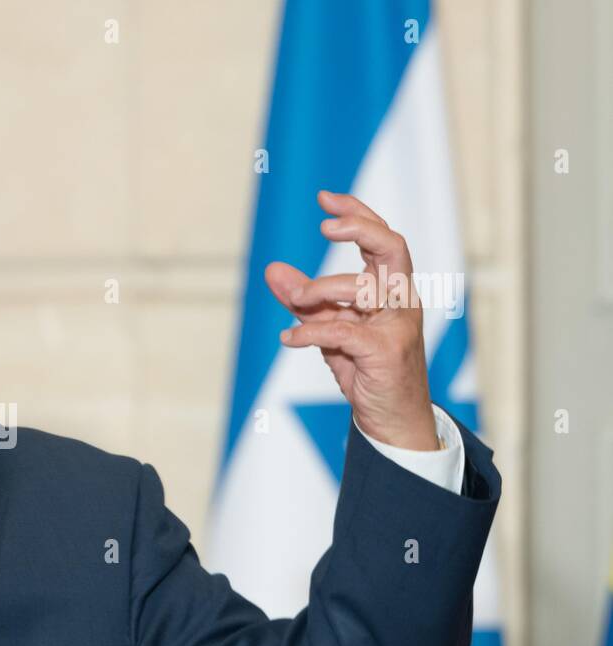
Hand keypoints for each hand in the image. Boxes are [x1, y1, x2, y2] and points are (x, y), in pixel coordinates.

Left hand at [266, 190, 438, 450]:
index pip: (383, 237)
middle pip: (391, 247)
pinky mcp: (385, 352)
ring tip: (294, 303)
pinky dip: (308, 332)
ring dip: (318, 290)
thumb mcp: (330, 327)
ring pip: (361, 287)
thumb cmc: (366, 369)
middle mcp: (401, 300)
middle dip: (359, 229)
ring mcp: (398, 325)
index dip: (357, 214)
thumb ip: (305, 299)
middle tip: (324, 228)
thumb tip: (272, 270)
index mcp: (392, 288)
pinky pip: (341, 330)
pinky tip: (289, 340)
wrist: (391, 419)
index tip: (325, 198)